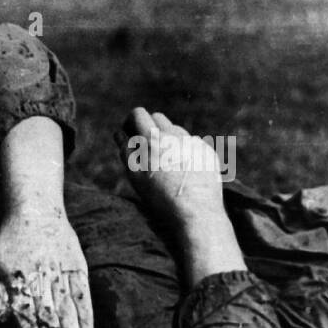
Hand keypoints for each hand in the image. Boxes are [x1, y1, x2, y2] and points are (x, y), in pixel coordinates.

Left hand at [0, 208, 92, 327]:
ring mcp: (61, 276)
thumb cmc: (9, 239)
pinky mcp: (77, 266)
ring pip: (68, 314)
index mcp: (19, 286)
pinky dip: (86, 315)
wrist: (35, 209)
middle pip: (50, 325)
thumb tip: (4, 320)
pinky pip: (83, 294)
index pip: (28, 326)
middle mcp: (42, 284)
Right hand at [116, 106, 225, 230]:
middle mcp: (175, 134)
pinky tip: (184, 172)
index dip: (130, 121)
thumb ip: (125, 150)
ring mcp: (194, 142)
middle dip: (149, 128)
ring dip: (168, 140)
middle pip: (158, 118)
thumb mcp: (135, 176)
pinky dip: (185, 151)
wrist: (198, 214)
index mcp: (154, 139)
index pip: (139, 113)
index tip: (130, 134)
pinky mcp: (207, 152)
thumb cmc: (161, 197)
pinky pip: (192, 144)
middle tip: (147, 149)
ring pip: (176, 130)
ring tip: (167, 165)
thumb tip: (120, 133)